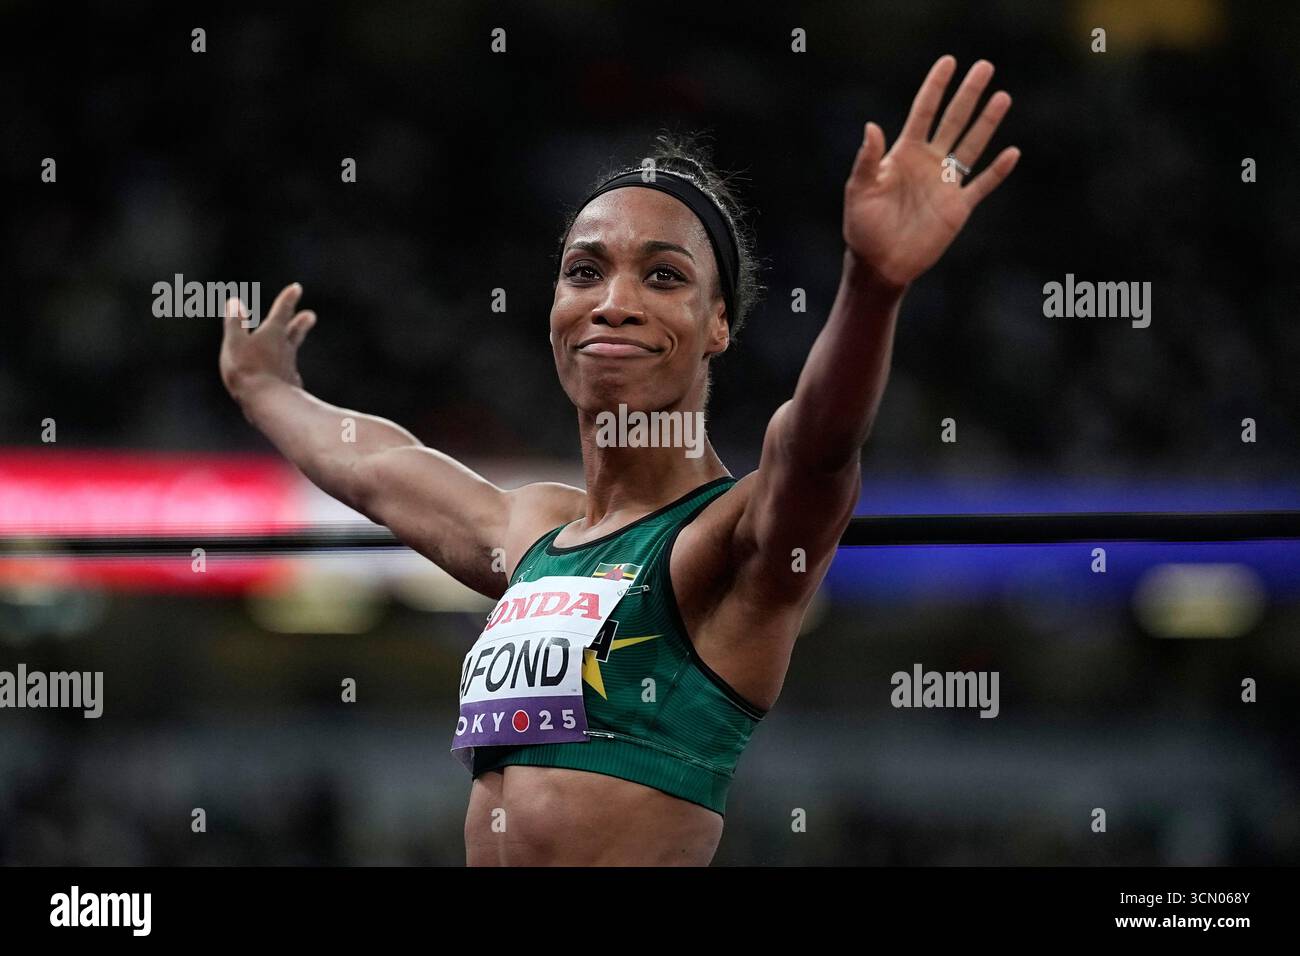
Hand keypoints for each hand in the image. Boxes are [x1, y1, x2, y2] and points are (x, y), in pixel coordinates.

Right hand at [219, 282, 316, 399]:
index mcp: (272, 334)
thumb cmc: (248, 370)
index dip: (287, 300)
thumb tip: (235, 302)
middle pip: (293, 333)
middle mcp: (285, 349)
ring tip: (295, 341)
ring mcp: (288, 369)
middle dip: (300, 323)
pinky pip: (288, 375)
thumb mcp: (235, 343)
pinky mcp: (289, 387)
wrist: (267, 404)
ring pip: (291, 353)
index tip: (296, 288)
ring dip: (293, 345)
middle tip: (311, 315)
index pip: (281, 312)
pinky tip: (289, 376)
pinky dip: (287, 371)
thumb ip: (234, 323)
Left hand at [843, 55, 1020, 288]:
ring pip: (971, 146)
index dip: (935, 87)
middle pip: (953, 121)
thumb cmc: (863, 227)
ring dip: (987, 123)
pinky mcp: (957, 208)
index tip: (948, 62)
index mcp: (904, 154)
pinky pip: (982, 185)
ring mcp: (945, 183)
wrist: (879, 263)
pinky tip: (1012, 153)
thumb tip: (871, 127)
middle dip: (968, 94)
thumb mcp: (860, 191)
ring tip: (1002, 97)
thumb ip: (868, 160)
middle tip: (984, 66)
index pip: (923, 112)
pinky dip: (997, 171)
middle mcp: (928, 163)